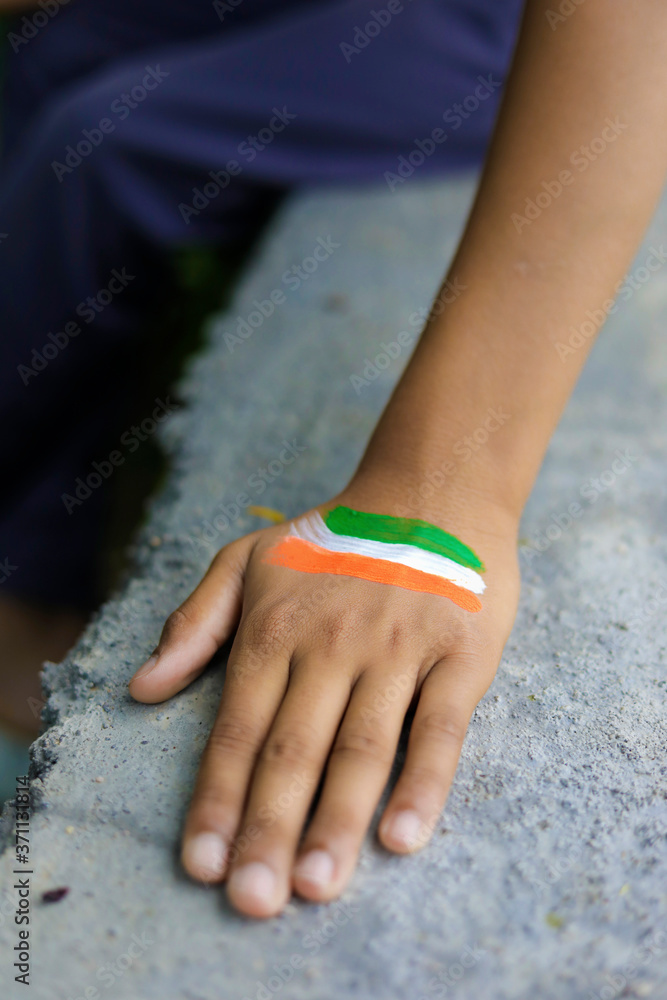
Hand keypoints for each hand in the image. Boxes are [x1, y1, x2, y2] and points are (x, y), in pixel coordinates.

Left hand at [129, 487, 519, 917]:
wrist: (434, 490)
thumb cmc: (336, 538)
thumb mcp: (249, 561)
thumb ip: (195, 622)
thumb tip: (143, 688)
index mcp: (277, 628)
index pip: (238, 728)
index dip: (217, 798)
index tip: (201, 863)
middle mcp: (333, 643)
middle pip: (293, 750)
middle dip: (267, 829)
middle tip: (252, 901)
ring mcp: (398, 650)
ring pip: (361, 748)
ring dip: (336, 820)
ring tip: (315, 886)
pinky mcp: (459, 654)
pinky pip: (439, 729)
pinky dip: (423, 784)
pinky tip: (402, 836)